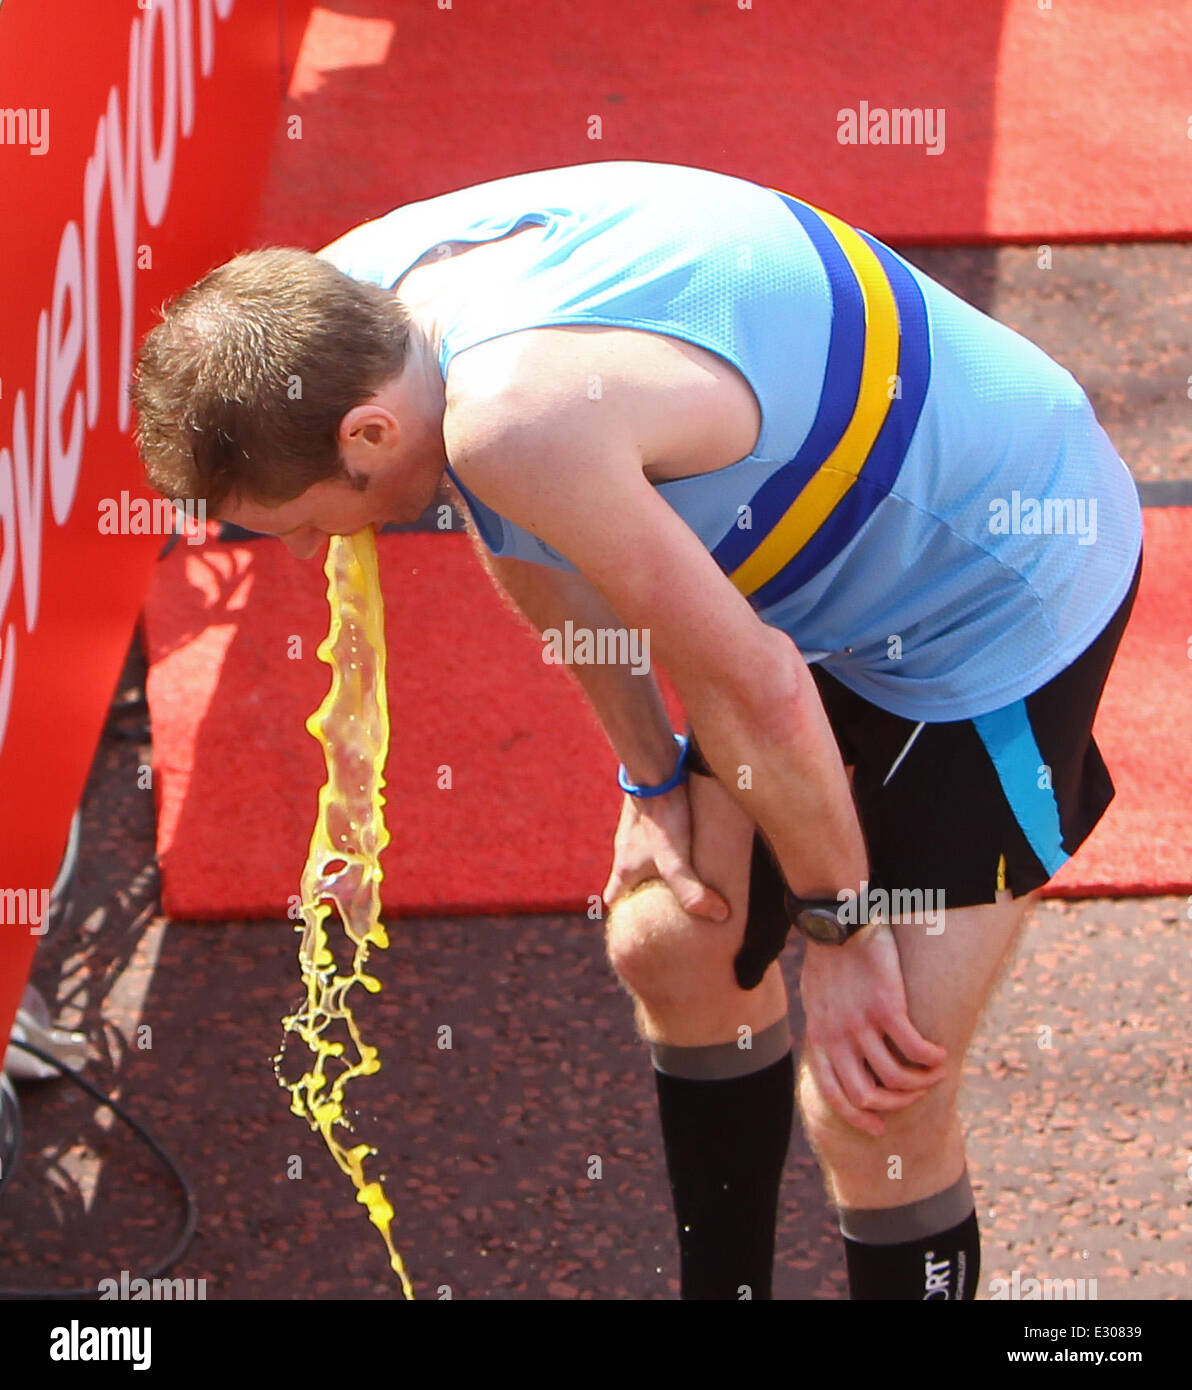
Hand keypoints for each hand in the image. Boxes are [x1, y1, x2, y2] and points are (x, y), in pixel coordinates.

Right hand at [601, 783, 730, 921]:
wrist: (657, 765)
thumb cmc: (662, 814)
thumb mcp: (674, 859)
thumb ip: (691, 890)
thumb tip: (720, 916)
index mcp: (625, 869)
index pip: (613, 902)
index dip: (624, 917)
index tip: (640, 928)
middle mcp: (626, 850)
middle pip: (631, 881)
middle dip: (647, 895)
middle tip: (671, 907)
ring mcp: (638, 830)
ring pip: (645, 857)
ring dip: (660, 870)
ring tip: (689, 879)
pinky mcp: (654, 811)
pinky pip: (658, 835)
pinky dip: (671, 845)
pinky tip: (695, 845)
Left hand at [799, 921, 948, 1136]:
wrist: (837, 922)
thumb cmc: (828, 957)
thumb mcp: (815, 1000)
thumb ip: (825, 1028)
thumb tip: (838, 1050)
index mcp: (819, 1038)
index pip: (834, 1094)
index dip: (858, 1117)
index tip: (879, 1127)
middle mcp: (838, 1037)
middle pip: (868, 1094)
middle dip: (897, 1103)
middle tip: (917, 1094)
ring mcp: (861, 1024)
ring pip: (896, 1077)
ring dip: (922, 1082)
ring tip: (937, 1073)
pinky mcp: (887, 1007)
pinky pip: (915, 1048)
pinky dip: (932, 1058)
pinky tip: (940, 1052)